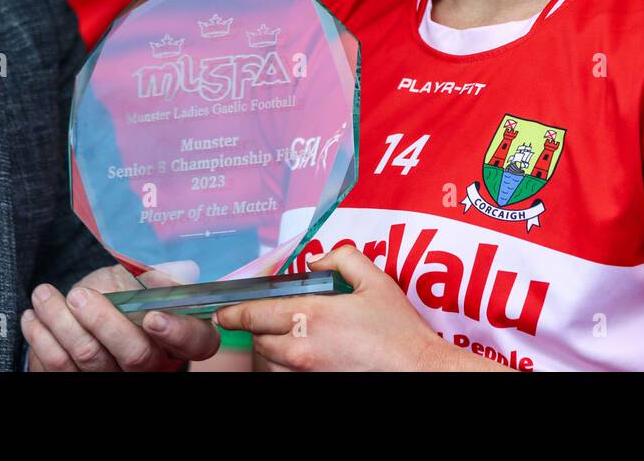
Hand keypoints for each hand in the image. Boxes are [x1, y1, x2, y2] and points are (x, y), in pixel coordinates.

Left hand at [21, 264, 220, 370]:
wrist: (92, 313)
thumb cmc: (125, 296)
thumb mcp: (144, 279)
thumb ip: (158, 276)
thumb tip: (178, 272)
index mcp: (181, 337)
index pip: (195, 342)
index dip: (177, 332)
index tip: (152, 315)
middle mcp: (155, 364)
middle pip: (136, 355)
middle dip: (103, 322)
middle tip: (79, 295)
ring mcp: (119, 378)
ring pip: (90, 359)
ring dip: (60, 324)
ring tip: (43, 295)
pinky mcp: (84, 382)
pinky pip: (60, 369)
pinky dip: (42, 340)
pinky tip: (34, 317)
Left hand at [215, 246, 445, 370]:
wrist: (417, 371)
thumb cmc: (398, 331)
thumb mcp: (375, 280)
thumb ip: (341, 258)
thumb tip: (315, 261)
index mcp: (311, 316)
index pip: (253, 314)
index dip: (234, 311)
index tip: (226, 309)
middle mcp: (301, 349)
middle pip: (257, 340)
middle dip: (257, 326)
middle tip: (268, 316)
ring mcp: (306, 373)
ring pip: (268, 361)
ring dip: (270, 348)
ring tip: (288, 336)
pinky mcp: (314, 386)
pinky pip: (286, 375)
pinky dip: (285, 364)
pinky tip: (306, 353)